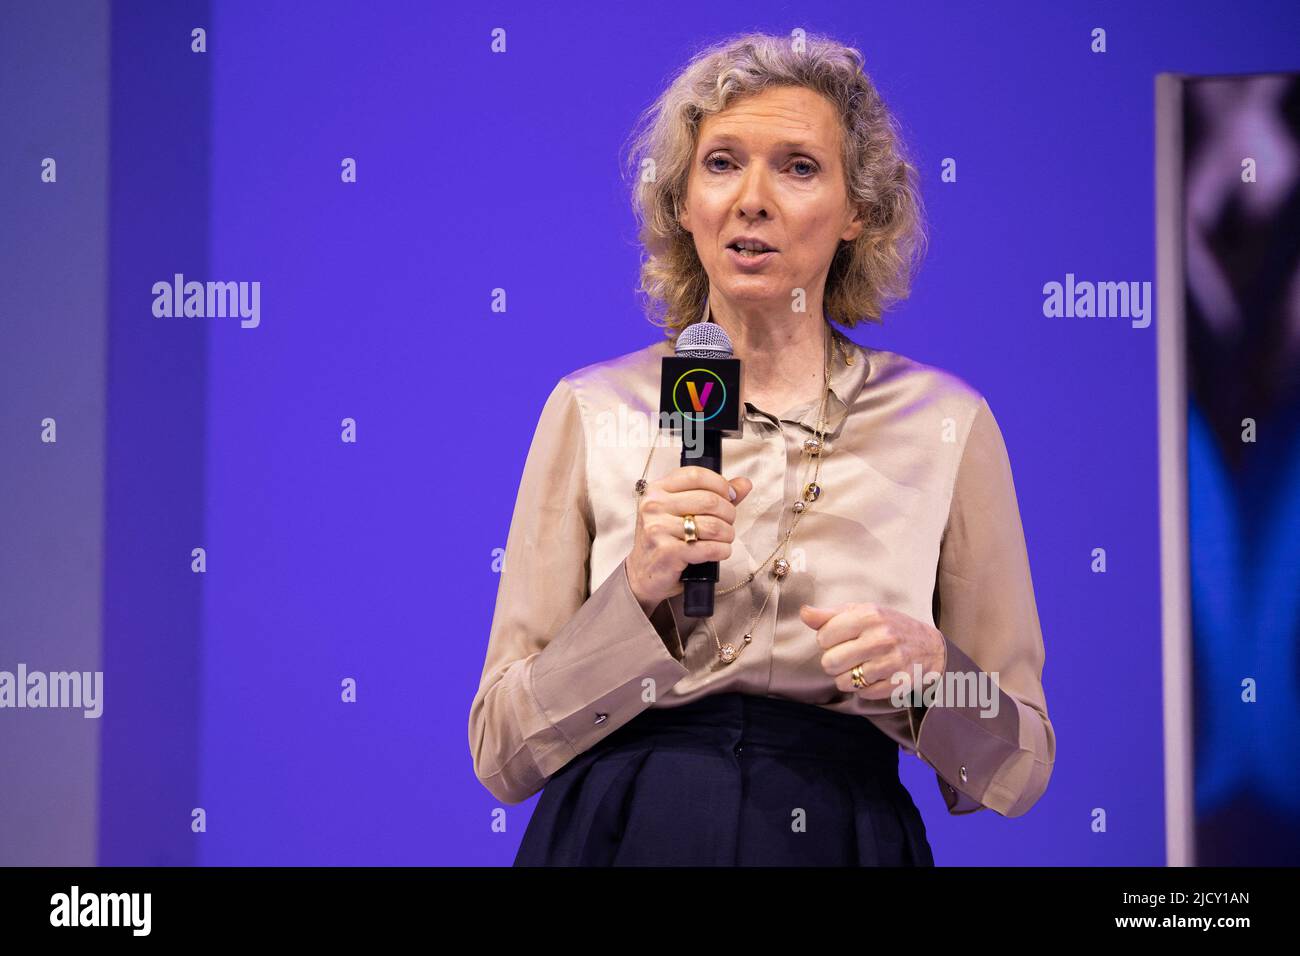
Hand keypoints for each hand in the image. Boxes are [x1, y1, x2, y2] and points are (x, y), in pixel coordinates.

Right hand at [626, 466, 753, 614]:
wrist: (644, 574)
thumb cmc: (665, 541)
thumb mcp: (682, 512)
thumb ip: (714, 495)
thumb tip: (743, 484)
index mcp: (657, 490)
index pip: (696, 475)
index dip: (721, 484)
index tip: (730, 496)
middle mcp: (654, 506)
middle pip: (709, 500)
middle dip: (729, 514)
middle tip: (728, 523)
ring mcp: (659, 529)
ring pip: (713, 525)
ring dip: (727, 534)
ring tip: (724, 539)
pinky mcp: (667, 552)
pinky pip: (709, 548)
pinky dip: (722, 550)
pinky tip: (719, 552)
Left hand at [799, 602, 945, 700]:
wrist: (929, 646)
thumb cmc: (888, 626)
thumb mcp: (862, 612)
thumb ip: (830, 614)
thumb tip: (804, 613)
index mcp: (868, 615)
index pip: (824, 636)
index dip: (826, 640)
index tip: (838, 639)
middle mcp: (881, 637)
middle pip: (831, 661)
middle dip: (832, 663)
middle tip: (844, 657)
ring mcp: (891, 662)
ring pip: (845, 681)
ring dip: (847, 678)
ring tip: (858, 667)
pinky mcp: (899, 682)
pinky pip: (864, 693)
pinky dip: (863, 688)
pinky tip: (872, 677)